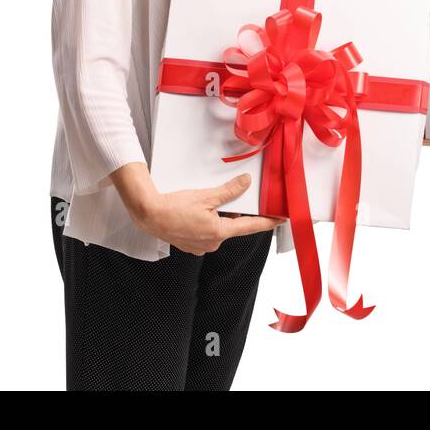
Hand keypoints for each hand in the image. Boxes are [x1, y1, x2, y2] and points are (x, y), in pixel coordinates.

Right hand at [133, 173, 286, 255]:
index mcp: (219, 232)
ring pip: (219, 229)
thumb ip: (229, 191)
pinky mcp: (191, 246)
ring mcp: (201, 247)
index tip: (280, 219)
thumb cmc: (174, 207)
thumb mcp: (206, 195)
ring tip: (205, 204)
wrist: (149, 215)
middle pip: (233, 225)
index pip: (251, 226)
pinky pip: (206, 233)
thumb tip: (246, 182)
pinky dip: (207, 222)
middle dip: (233, 212)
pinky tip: (197, 212)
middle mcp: (212, 243)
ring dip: (218, 217)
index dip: (268, 222)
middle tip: (225, 198)